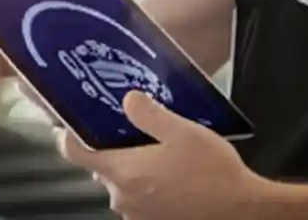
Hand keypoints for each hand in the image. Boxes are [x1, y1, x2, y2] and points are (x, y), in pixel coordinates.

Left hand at [56, 91, 267, 219]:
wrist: (241, 211)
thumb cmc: (213, 172)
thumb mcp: (182, 132)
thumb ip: (150, 115)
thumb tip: (128, 100)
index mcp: (123, 172)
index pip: (75, 153)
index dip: (66, 135)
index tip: (65, 122)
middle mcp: (122, 198)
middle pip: (102, 168)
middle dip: (113, 150)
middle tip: (134, 130)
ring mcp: (137, 215)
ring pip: (123, 184)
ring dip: (134, 169)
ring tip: (162, 153)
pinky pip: (140, 199)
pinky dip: (149, 186)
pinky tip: (173, 175)